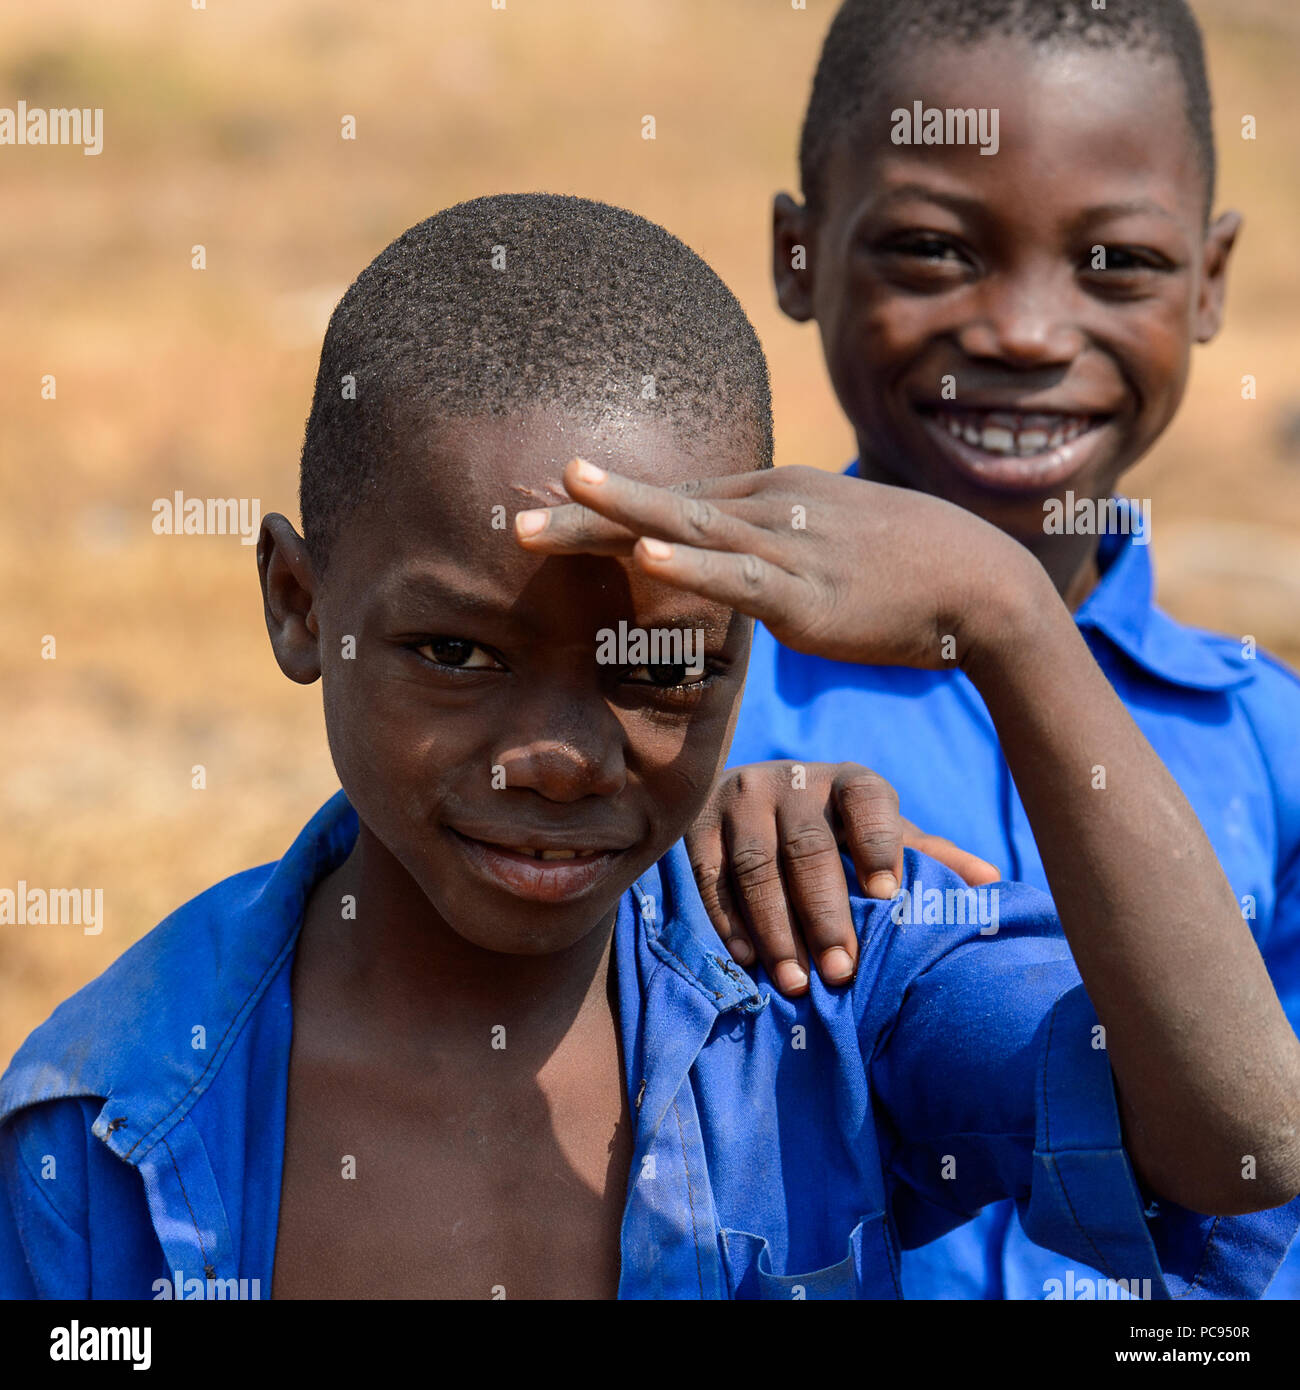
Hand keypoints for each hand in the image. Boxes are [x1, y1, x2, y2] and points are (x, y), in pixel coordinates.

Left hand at [515, 459, 1040, 668]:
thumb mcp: (830, 542)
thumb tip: (737, 569)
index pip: (675, 499)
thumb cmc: (907, 569)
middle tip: (516, 512)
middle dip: (586, 507)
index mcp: (771, 496)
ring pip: (687, 526)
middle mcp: (771, 507)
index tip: (550, 506)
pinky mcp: (808, 593)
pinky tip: (647, 555)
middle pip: (663, 505)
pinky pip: (740, 576)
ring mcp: (789, 547)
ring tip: (555, 504)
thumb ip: (774, 549)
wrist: (981, 583)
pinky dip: (691, 564)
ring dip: (616, 515)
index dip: (608, 504)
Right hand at [688, 761, 998, 996]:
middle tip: (842, 971)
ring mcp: (741, 799)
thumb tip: (994, 883)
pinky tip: (749, 960)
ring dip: (777, 929)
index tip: (888, 896)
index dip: (879, 844)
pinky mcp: (698, 823)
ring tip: (797, 982)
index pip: (869, 802)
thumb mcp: (880, 834)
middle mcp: (794, 780)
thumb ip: (927, 858)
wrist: (752, 797)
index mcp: (849, 781)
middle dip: (826, 913)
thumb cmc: (835, 829)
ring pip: (757, 867)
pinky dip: (729, 920)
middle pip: (809, 848)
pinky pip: (710, 876)